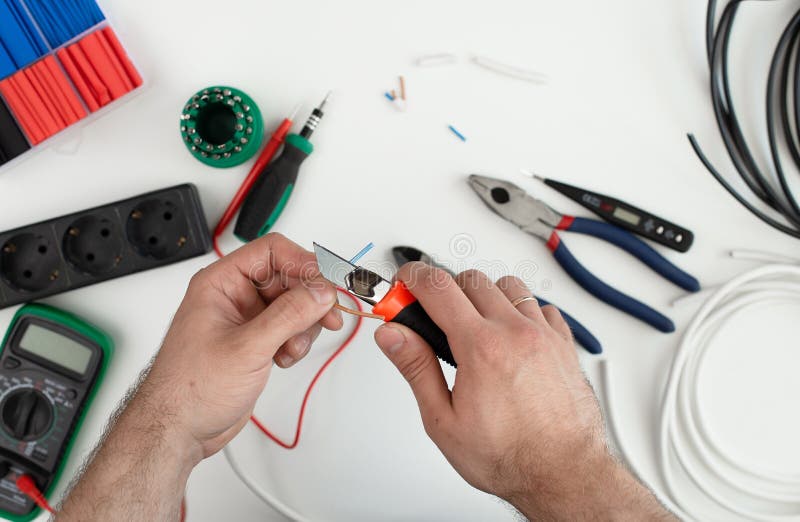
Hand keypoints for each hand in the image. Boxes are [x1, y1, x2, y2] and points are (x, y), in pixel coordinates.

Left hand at [141, 233, 341, 458]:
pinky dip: (296, 341)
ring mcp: (246, 319)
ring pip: (294, 304)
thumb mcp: (246, 347)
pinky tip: (283, 358)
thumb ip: (288, 316)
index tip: (327, 284)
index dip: (303, 263)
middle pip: (288, 277)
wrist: (179, 429)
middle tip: (327, 316)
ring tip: (291, 348)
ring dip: (303, 325)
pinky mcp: (256, 341)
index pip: (271, 252)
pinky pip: (290, 327)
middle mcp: (234, 296)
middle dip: (310, 299)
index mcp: (221, 283)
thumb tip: (320, 292)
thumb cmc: (189, 388)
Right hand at [374, 264, 671, 519]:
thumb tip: (393, 335)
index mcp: (481, 347)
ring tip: (474, 324)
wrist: (564, 475)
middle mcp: (515, 332)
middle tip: (432, 316)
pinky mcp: (564, 345)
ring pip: (509, 286)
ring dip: (485, 295)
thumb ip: (416, 368)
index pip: (437, 287)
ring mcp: (544, 335)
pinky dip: (522, 311)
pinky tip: (512, 334)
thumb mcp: (444, 420)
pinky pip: (542, 306)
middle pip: (471, 279)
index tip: (402, 284)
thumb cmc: (510, 456)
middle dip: (445, 289)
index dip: (412, 278)